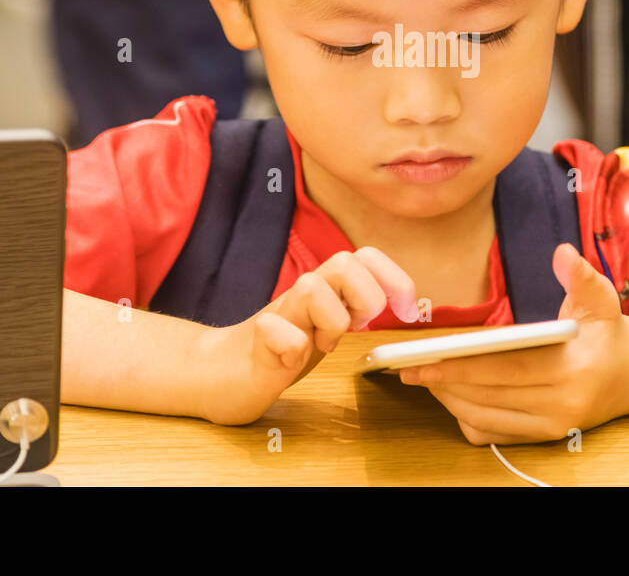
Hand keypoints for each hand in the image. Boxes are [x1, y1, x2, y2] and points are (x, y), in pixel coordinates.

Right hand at [200, 246, 417, 424]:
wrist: (221, 373)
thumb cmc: (280, 350)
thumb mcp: (328, 326)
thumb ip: (355, 308)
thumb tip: (402, 304)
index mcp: (327, 289)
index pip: (366, 256)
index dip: (395, 278)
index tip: (407, 312)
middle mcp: (303, 293)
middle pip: (345, 261)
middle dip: (367, 297)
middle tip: (360, 327)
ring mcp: (278, 313)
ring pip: (312, 288)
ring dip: (330, 322)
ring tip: (320, 345)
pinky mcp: (255, 341)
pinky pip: (279, 333)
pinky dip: (291, 349)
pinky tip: (288, 362)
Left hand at [399, 243, 628, 444]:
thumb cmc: (607, 332)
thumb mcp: (601, 298)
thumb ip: (580, 275)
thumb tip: (563, 253)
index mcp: (573, 369)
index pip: (505, 371)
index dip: (462, 367)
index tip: (426, 361)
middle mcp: (562, 405)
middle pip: (489, 396)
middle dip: (444, 383)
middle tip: (408, 369)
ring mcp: (553, 426)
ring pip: (487, 418)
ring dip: (451, 401)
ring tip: (424, 379)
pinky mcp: (545, 437)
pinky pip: (496, 434)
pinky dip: (468, 418)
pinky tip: (451, 397)